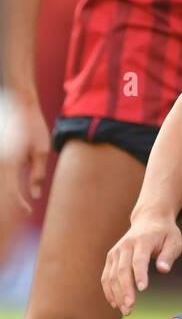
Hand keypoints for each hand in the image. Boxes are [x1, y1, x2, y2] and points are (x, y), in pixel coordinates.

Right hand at [5, 95, 49, 211]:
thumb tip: (35, 196)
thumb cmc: (33, 128)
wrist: (20, 107)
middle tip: (22, 212)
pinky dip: (7, 183)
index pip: (11, 192)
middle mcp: (0, 162)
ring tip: (19, 202)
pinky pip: (2, 174)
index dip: (19, 205)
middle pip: (2, 190)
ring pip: (2, 183)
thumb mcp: (41, 152)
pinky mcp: (0, 155)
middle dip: (10, 203)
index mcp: (10, 163)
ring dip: (8, 193)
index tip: (28, 211)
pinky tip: (14, 187)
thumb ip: (37, 175)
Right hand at [102, 213, 181, 314]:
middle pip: (122, 270)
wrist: (149, 219)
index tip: (143, 289)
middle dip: (125, 290)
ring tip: (125, 310)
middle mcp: (125, 246)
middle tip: (130, 307)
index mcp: (142, 240)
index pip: (139, 259)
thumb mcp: (174, 241)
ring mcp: (116, 251)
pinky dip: (108, 290)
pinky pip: (106, 276)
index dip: (140, 274)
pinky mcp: (111, 257)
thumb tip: (163, 269)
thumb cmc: (165, 233)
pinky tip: (114, 303)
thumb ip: (168, 256)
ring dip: (116, 294)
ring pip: (111, 275)